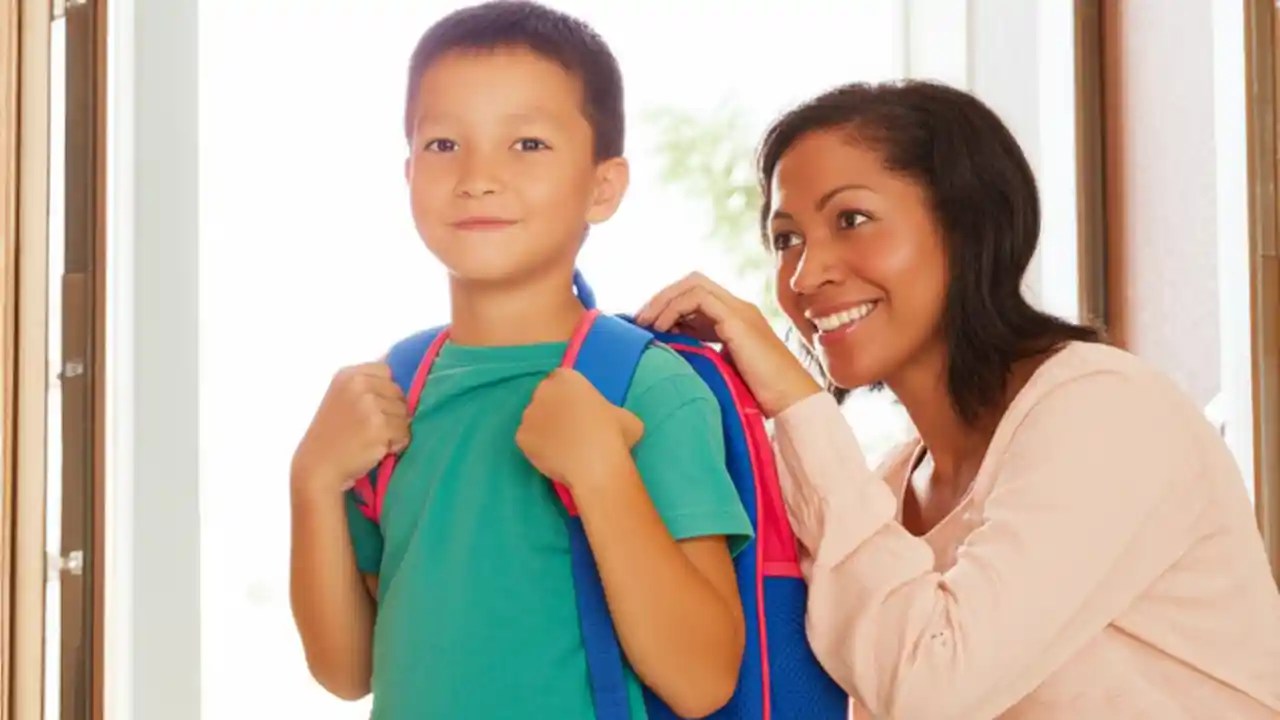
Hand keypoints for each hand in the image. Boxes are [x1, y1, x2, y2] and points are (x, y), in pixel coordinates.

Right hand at [292, 362, 409, 494]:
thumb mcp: (343, 398)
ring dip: (394, 429)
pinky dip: (396, 444)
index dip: (385, 392)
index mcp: (348, 375)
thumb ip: (368, 386)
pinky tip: (376, 448)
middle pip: (399, 392)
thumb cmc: (333, 436)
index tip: (371, 407)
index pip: (386, 371)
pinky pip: (405, 432)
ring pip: (405, 413)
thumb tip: (408, 382)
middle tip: (369, 428)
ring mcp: (369, 405)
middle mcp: (358, 385)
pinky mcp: (380, 426)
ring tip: (371, 439)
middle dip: (391, 412)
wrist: (318, 467)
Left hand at [516, 368, 644, 485]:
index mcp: (568, 378)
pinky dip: (537, 447)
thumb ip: (610, 411)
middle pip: (545, 396)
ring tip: (561, 447)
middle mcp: (543, 390)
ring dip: (544, 428)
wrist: (595, 464)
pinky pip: (528, 440)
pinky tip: (553, 457)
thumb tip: (608, 419)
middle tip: (569, 428)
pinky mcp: (520, 436)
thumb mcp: (624, 415)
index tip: (578, 409)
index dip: (568, 394)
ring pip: (534, 419)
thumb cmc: (613, 434)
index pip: (562, 379)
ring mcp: (529, 413)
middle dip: (553, 408)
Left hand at [635, 272, 820, 416]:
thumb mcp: (722, 370)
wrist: (792, 402)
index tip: (649, 326)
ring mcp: (739, 311)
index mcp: (736, 319)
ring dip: (663, 300)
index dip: (670, 305)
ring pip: (693, 283)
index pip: (697, 295)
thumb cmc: (760, 396)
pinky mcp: (737, 320)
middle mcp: (738, 308)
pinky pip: (697, 298)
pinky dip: (674, 308)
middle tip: (640, 320)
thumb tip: (670, 354)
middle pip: (692, 282)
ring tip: (646, 323)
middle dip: (662, 297)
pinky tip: (662, 328)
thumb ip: (702, 355)